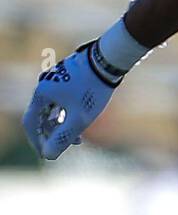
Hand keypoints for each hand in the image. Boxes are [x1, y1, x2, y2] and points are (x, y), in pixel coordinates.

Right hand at [22, 45, 116, 159]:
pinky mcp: (68, 75)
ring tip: (78, 137)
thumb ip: (62, 138)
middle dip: (53, 134)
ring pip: (54, 108)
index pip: (30, 123)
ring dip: (63, 124)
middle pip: (42, 116)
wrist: (109, 59)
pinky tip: (83, 119)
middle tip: (66, 147)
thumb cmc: (93, 89)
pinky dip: (69, 112)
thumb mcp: (79, 118)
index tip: (47, 154)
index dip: (37, 141)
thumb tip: (48, 155)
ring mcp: (56, 78)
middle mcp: (44, 84)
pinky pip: (63, 98)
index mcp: (41, 93)